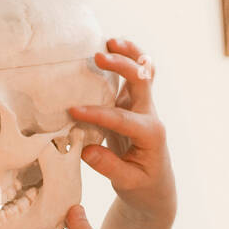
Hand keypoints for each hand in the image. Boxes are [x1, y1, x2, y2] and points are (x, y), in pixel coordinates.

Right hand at [69, 38, 176, 228]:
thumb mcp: (127, 184)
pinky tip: (110, 46)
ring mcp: (142, 107)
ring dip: (129, 54)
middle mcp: (149, 116)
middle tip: (98, 58)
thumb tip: (87, 150)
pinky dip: (127, 58)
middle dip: (122, 66)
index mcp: (150, 135)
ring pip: (144, 71)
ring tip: (109, 41)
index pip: (122, 119)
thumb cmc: (142, 187)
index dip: (97, 113)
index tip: (73, 111)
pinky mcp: (133, 103)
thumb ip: (109, 167)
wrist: (155, 187)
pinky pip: (135, 75)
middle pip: (142, 81)